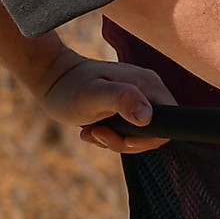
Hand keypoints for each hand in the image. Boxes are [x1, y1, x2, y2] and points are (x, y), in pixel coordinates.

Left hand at [37, 53, 176, 152]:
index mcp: (148, 85)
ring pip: (140, 135)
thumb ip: (122, 100)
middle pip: (155, 132)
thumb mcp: (93, 95)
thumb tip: (146, 116)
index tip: (119, 138)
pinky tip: (93, 129)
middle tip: (99, 134)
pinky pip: (129, 131)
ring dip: (114, 140)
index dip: (146, 140)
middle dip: (125, 142)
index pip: (167, 125)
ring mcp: (139, 97)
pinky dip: (111, 136)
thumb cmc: (69, 86)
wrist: (52, 76)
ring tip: (92, 132)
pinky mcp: (128, 105)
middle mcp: (149, 90)